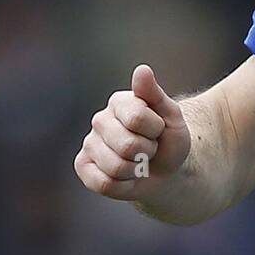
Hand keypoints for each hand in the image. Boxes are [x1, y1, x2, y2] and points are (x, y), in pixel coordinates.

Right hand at [74, 64, 191, 200]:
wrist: (167, 169)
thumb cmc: (169, 139)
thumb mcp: (171, 116)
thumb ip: (155, 94)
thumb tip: (142, 70)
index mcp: (120, 101)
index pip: (137, 118)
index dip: (156, 130)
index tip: (158, 129)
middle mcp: (100, 119)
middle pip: (127, 146)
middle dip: (148, 151)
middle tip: (150, 148)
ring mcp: (89, 143)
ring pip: (116, 167)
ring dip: (137, 170)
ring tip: (139, 161)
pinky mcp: (83, 166)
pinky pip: (104, 183)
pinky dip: (124, 185)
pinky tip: (127, 176)